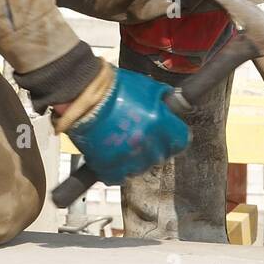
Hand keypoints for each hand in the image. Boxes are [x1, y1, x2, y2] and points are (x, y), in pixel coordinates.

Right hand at [61, 64, 188, 185]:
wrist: (81, 94)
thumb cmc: (113, 87)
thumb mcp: (147, 87)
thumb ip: (163, 102)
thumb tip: (172, 108)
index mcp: (159, 123)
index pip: (181, 140)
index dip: (175, 136)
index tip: (169, 133)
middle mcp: (145, 143)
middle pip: (162, 155)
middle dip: (156, 145)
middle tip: (143, 133)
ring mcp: (126, 157)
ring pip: (142, 167)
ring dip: (137, 157)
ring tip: (126, 142)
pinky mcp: (107, 167)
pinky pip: (120, 176)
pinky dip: (118, 169)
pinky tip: (116, 156)